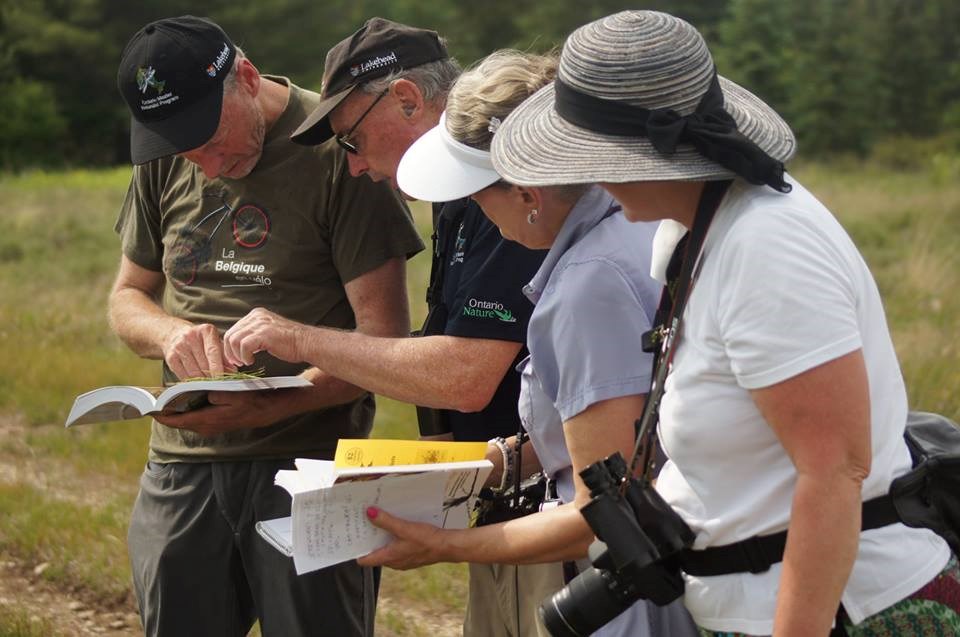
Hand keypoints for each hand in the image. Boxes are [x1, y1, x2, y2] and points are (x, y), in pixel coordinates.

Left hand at [154, 388, 300, 435]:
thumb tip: (199, 392)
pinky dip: (188, 411)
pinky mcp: (216, 423)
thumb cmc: (252, 400)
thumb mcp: (232, 393)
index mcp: (207, 420)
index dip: (161, 415)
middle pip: (179, 422)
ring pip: (187, 420)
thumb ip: (213, 393)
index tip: (148, 408)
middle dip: (166, 413)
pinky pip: (196, 418)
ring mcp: (211, 426)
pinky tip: (185, 400)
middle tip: (153, 401)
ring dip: (177, 412)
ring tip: (165, 400)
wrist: (269, 409)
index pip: (177, 421)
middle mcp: (206, 427)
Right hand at [163, 322, 234, 379]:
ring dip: (203, 381)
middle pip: (204, 365)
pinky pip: (184, 376)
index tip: (222, 378)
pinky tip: (196, 379)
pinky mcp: (170, 357)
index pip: (213, 351)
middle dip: (212, 377)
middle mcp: (190, 336)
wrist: (174, 334)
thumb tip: (233, 370)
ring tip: (208, 380)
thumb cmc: (200, 340)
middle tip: (218, 382)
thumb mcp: (214, 342)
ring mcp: (179, 347)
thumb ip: (225, 355)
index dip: (218, 367)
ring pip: (194, 373)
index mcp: (206, 330)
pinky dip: (192, 381)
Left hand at [223, 308, 306, 367]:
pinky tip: (252, 360)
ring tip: (245, 361)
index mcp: (257, 315)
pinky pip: (244, 346)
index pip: (234, 329)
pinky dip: (245, 356)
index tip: (234, 357)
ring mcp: (260, 324)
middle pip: (230, 334)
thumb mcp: (268, 332)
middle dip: (230, 352)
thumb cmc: (291, 342)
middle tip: (236, 363)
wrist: (306, 343)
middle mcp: (257, 316)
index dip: (230, 346)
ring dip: (237, 355)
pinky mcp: (264, 334)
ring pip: (234, 340)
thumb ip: (253, 335)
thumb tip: (237, 346)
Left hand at [356, 507, 447, 569]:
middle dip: (368, 539)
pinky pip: (396, 548)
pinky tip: (397, 528)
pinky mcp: (410, 555)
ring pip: (385, 550)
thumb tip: (369, 513)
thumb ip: (386, 521)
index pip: (364, 560)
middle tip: (364, 525)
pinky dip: (393, 539)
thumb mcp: (404, 528)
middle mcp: (393, 562)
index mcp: (388, 558)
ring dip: (381, 538)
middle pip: (374, 553)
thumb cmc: (426, 540)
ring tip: (379, 523)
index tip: (351, 538)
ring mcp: (402, 560)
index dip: (356, 550)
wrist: (447, 547)